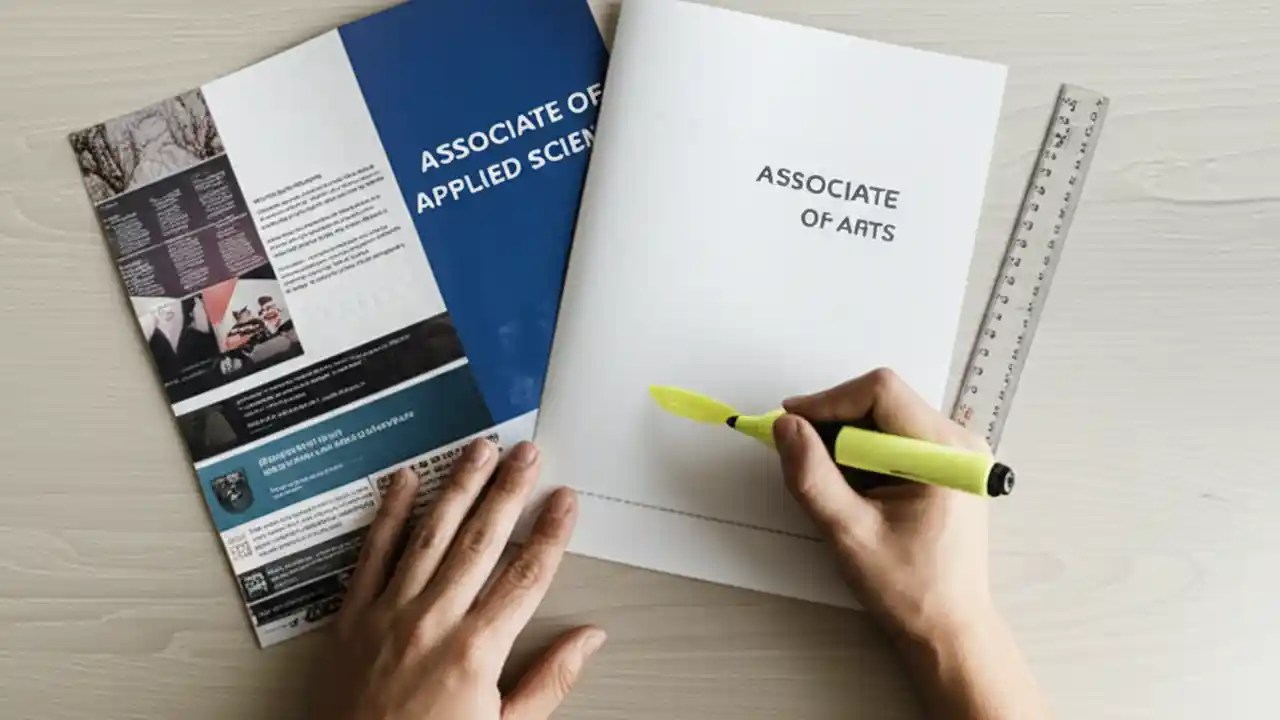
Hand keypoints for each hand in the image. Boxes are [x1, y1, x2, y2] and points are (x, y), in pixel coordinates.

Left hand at [311, 439, 605, 719]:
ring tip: (478, 449)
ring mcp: (388, 614)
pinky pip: (372, 553)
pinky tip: (404, 482)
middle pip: (482, 540)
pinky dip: (389, 514)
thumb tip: (589, 638)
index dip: (550, 534)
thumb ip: (548, 681)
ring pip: (431, 533)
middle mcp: (433, 621)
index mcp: (476, 652)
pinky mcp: (351, 618)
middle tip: (527, 454)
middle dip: (509, 491)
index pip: (526, 576)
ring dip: (458, 486)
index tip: (565, 501)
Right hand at [773, 368, 995, 643]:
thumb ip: (812, 476)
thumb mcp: (849, 533)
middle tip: (802, 456)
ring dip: (847, 441)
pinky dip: (863, 454)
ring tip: (833, 485)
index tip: (790, 424)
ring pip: (885, 418)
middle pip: (882, 400)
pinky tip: (855, 490)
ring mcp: (955, 453)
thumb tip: (785, 426)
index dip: (828, 400)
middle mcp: (958, 442)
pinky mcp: (945, 466)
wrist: (949, 628)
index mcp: (945, 452)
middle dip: (834, 423)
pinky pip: (895, 438)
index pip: (880, 391)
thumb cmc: (908, 588)